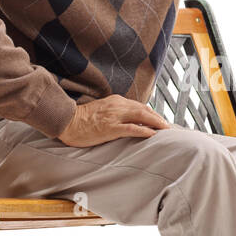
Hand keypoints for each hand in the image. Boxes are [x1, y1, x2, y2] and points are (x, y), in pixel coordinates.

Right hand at [57, 94, 171, 146]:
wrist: (67, 121)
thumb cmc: (82, 119)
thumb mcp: (102, 110)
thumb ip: (116, 112)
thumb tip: (130, 121)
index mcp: (116, 101)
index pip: (140, 106)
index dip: (153, 113)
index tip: (161, 121)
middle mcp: (118, 105)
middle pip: (144, 110)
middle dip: (158, 118)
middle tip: (168, 127)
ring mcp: (114, 116)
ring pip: (141, 116)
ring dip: (156, 123)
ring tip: (165, 130)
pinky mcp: (110, 128)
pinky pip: (131, 128)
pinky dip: (144, 131)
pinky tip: (152, 135)